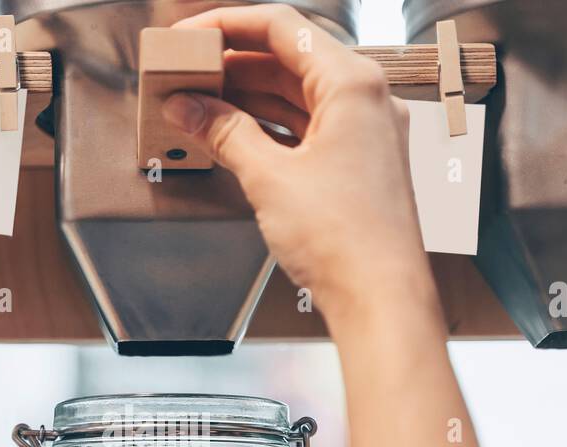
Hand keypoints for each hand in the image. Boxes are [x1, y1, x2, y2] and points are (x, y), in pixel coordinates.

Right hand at [162, 4, 431, 334]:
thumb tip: (189, 107)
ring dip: (247, 98)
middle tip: (185, 75)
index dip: (227, 26)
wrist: (381, 300)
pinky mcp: (358, 164)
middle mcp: (367, 100)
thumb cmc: (346, 241)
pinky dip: (269, 128)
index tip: (188, 36)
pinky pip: (307, 129)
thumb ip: (224, 133)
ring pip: (297, 96)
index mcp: (354, 84)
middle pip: (290, 59)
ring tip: (198, 105)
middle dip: (232, 66)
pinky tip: (232, 136)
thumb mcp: (269, 179)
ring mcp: (366, 133)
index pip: (282, 28)